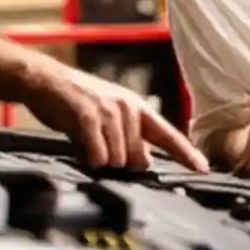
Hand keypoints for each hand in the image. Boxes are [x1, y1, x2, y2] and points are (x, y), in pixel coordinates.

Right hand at [24, 64, 208, 172]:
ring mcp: (109, 111)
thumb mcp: (111, 113)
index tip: (203, 168)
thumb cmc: (78, 101)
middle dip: (123, 163)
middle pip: (139, 158)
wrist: (46, 80)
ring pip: (118, 160)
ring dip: (102, 159)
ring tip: (88, 139)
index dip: (186, 153)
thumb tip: (143, 162)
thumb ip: (130, 136)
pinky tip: (82, 146)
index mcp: (138, 107)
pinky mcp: (88, 117)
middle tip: (102, 145)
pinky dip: (90, 158)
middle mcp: (129, 108)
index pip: (169, 134)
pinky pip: (98, 155)